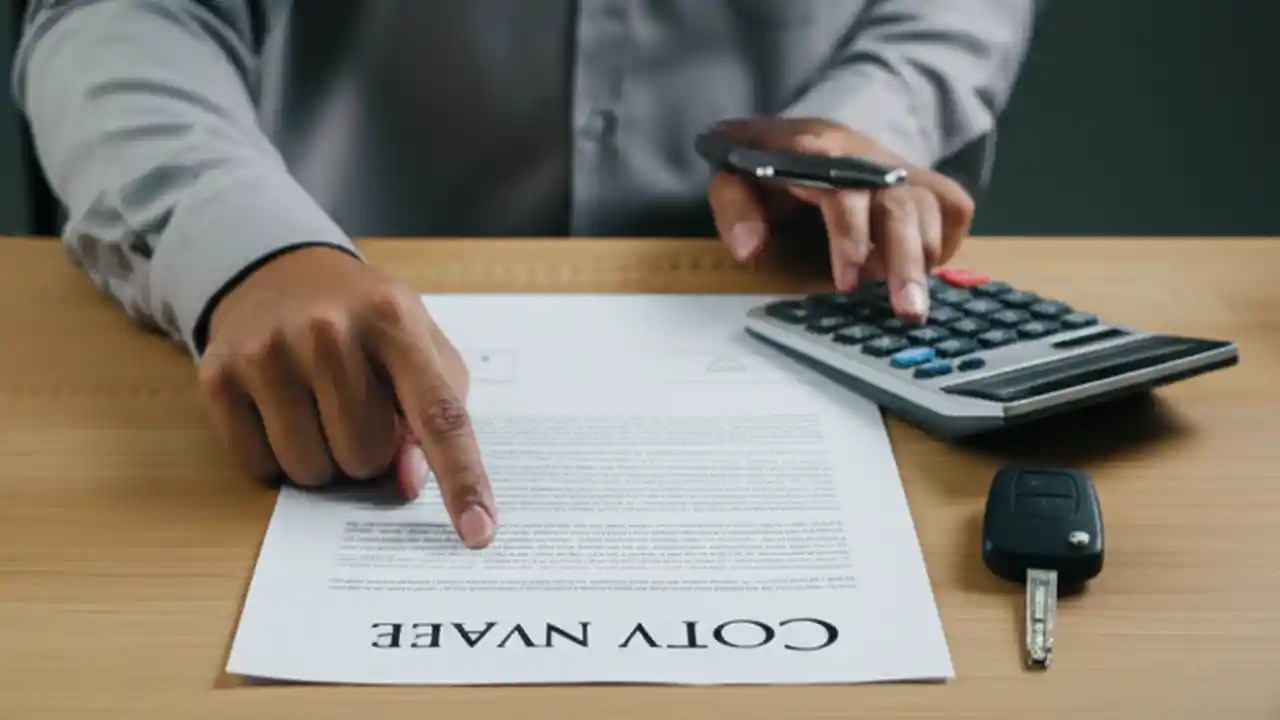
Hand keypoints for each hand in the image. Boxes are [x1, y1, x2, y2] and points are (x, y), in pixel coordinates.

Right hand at [196, 246, 496, 547]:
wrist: (280, 271)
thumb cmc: (368, 322)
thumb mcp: (419, 347)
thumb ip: (435, 413)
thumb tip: (408, 484)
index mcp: (394, 321)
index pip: (438, 415)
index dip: (462, 478)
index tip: (479, 532)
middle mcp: (328, 330)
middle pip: (366, 457)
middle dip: (369, 451)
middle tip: (357, 408)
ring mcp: (268, 351)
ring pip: (311, 471)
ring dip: (323, 460)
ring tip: (319, 408)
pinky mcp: (219, 376)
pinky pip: (259, 467)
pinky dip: (276, 458)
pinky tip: (280, 410)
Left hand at [707, 118, 975, 322]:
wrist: (801, 133)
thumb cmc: (766, 164)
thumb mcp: (733, 176)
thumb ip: (734, 208)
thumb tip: (750, 249)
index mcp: (818, 151)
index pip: (845, 189)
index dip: (851, 235)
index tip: (848, 282)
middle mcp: (866, 156)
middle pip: (900, 204)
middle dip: (905, 261)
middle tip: (906, 311)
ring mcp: (899, 166)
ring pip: (931, 207)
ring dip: (924, 259)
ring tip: (910, 305)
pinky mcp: (921, 179)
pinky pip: (953, 207)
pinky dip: (947, 239)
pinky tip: (922, 267)